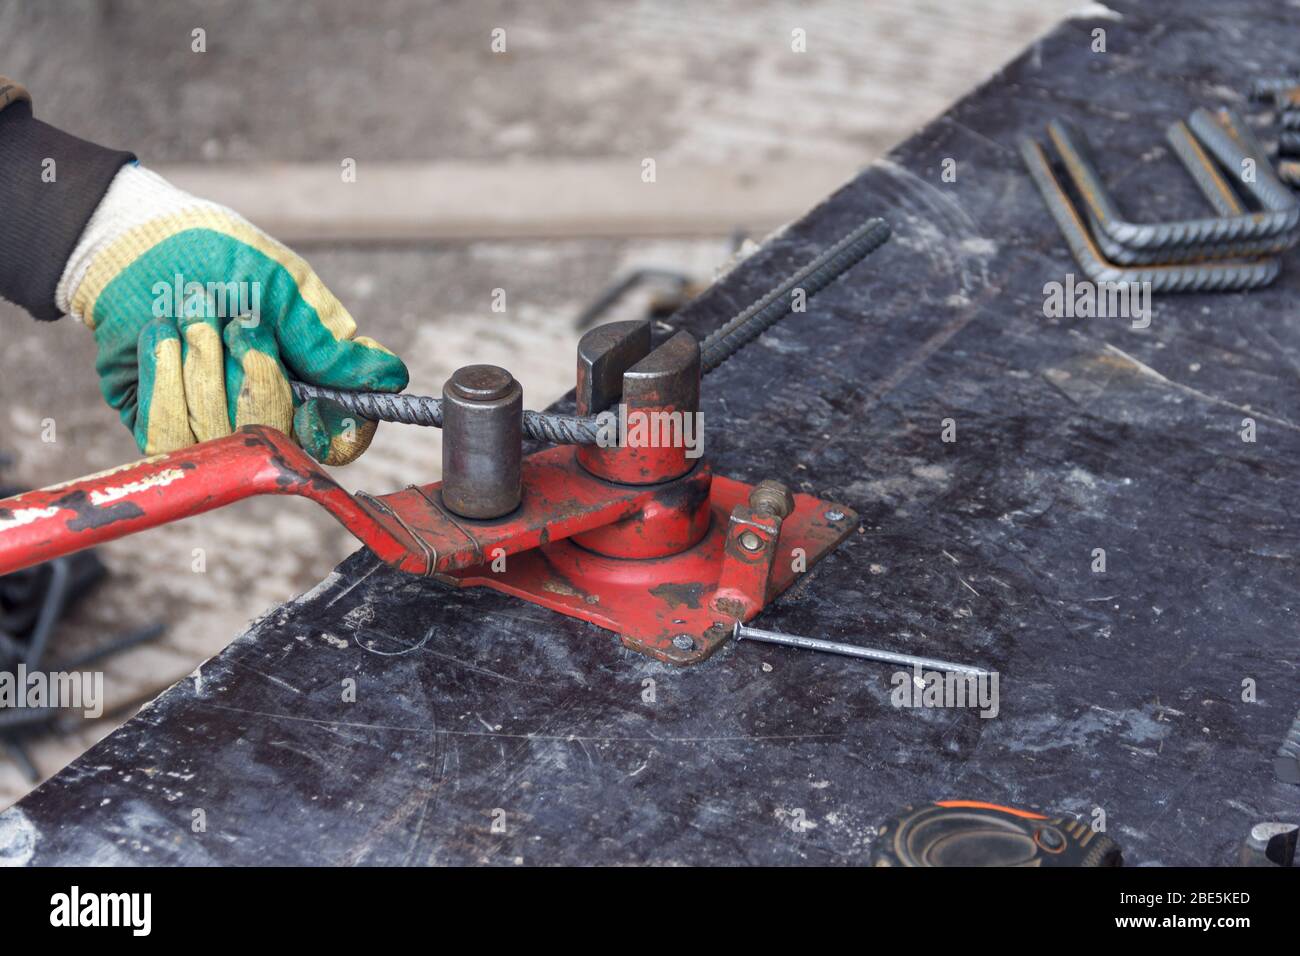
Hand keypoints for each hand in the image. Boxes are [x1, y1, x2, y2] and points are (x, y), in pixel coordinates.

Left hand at [58, 164, 407, 464]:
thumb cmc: (218, 257)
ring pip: (223, 436)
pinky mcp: (163, 428)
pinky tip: (162, 337)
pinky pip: (171, 436)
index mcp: (309, 383)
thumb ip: (330, 345)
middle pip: (277, 437)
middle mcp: (266, 414)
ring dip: (205, 364)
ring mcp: (213, 427)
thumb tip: (392, 377)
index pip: (339, 441)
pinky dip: (165, 378)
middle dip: (255, 372)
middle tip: (236, 320)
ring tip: (191, 315)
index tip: (310, 397)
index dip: (329, 428)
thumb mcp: (285, 293)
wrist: (134, 241)